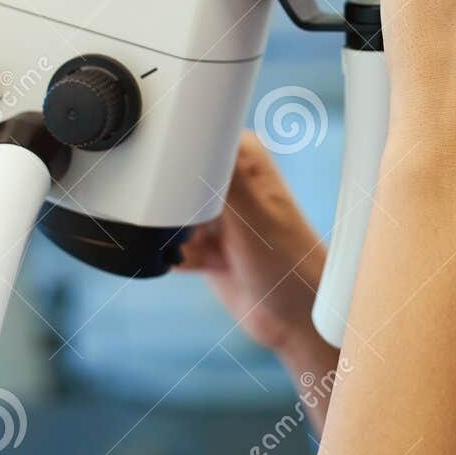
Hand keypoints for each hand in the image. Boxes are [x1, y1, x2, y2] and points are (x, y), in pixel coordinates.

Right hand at [176, 133, 336, 376]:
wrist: (293, 317)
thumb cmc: (290, 263)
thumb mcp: (253, 215)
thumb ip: (223, 177)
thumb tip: (193, 139)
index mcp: (241, 156)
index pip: (191, 137)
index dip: (175, 158)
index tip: (183, 189)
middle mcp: (223, 177)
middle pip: (168, 177)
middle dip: (171, 207)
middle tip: (201, 228)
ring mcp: (209, 209)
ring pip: (162, 212)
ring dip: (173, 235)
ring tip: (209, 249)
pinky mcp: (198, 239)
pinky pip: (164, 241)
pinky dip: (176, 256)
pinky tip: (207, 264)